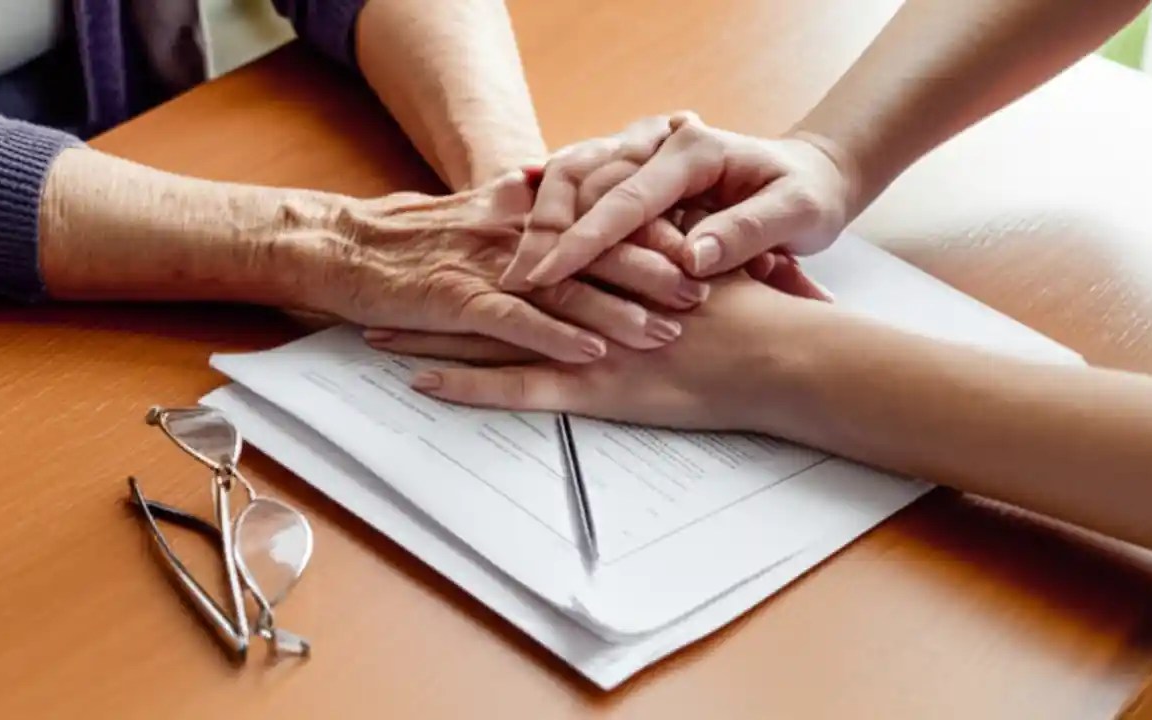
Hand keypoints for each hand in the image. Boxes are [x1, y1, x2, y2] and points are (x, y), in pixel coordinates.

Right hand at [288, 172, 708, 363]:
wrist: (343, 246)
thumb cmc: (413, 239)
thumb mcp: (481, 216)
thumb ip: (532, 216)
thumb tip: (580, 220)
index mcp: (523, 210)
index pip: (599, 215)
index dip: (650, 230)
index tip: (700, 243)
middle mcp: (513, 234)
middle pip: (596, 249)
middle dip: (654, 270)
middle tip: (707, 288)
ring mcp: (486, 267)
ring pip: (567, 286)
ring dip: (619, 308)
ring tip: (668, 327)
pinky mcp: (457, 300)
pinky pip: (517, 320)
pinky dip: (557, 334)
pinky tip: (595, 349)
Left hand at [380, 273, 831, 432]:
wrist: (777, 352)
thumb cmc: (749, 307)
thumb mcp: (700, 257)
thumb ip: (662, 239)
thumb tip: (652, 219)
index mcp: (602, 262)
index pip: (523, 249)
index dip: (474, 245)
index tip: (431, 239)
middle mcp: (579, 296)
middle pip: (488, 286)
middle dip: (431, 283)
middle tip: (380, 278)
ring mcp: (580, 343)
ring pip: (488, 334)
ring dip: (430, 331)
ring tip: (374, 330)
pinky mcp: (591, 390)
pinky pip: (517, 389)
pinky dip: (469, 386)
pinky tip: (423, 382)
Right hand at [504, 113, 855, 287]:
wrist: (813, 176)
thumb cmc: (809, 197)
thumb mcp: (798, 214)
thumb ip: (747, 233)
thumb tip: (693, 261)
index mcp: (695, 150)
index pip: (626, 198)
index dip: (585, 239)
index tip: (549, 272)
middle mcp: (658, 141)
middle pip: (581, 180)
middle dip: (545, 231)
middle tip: (518, 280)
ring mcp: (641, 151)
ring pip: (570, 178)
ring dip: (541, 224)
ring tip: (519, 273)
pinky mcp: (633, 171)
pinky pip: (580, 187)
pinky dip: (552, 214)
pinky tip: (529, 245)